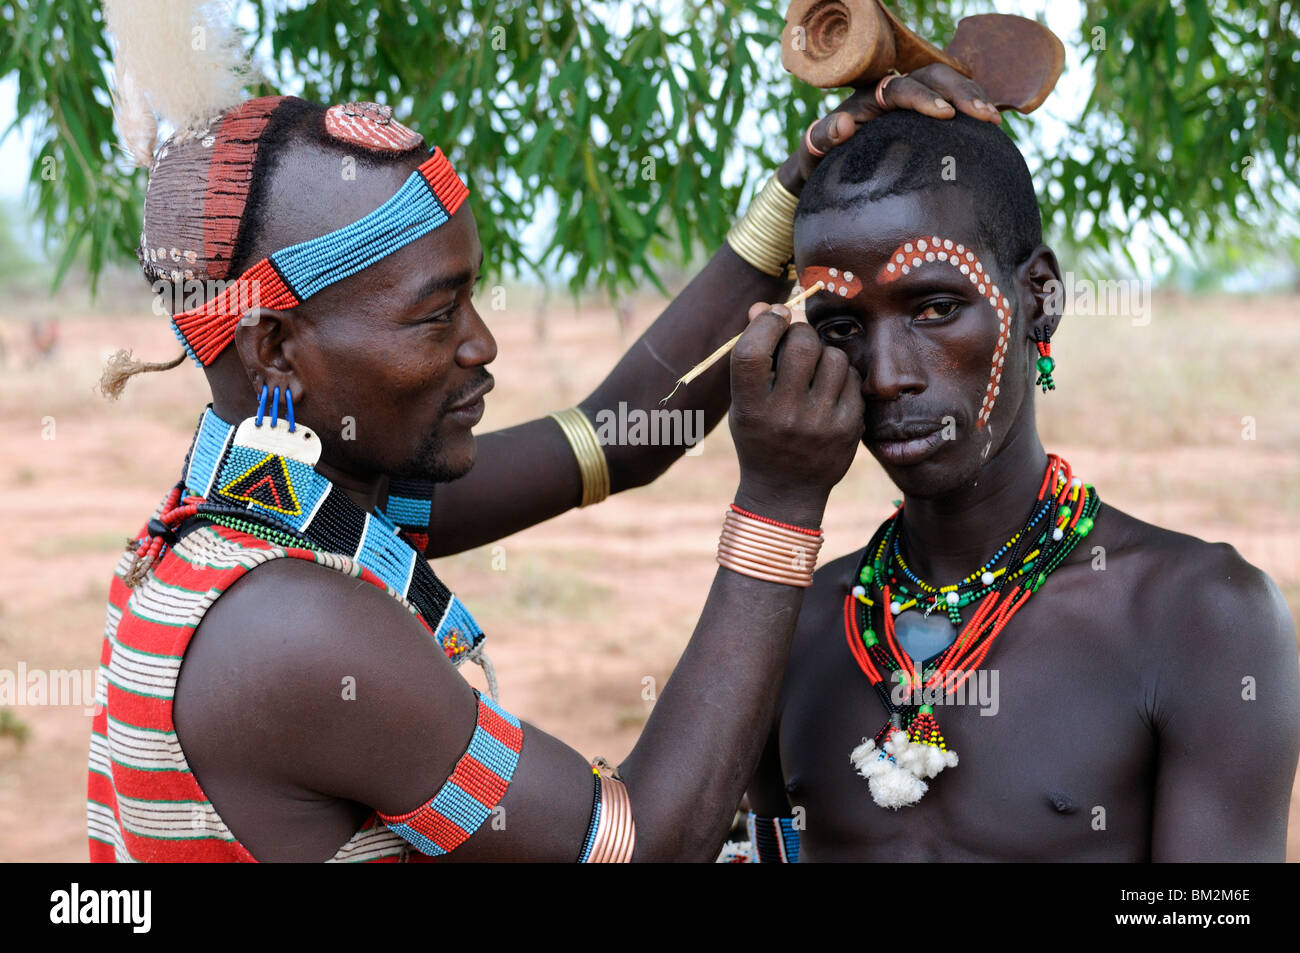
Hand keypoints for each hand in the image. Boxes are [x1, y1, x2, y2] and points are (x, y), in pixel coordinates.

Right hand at [729, 302, 864, 524]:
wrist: (785, 492)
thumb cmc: (760, 435)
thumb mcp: (744, 401)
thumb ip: (752, 354)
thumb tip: (765, 306)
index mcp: (750, 409)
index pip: (752, 351)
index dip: (766, 323)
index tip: (774, 317)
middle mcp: (784, 417)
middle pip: (800, 345)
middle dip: (800, 333)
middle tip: (796, 341)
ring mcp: (820, 424)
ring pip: (833, 355)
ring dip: (823, 353)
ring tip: (813, 369)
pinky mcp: (848, 427)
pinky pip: (852, 377)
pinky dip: (841, 375)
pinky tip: (829, 389)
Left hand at [783, 64, 1001, 188]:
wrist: (827, 164)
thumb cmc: (820, 158)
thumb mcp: (815, 151)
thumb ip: (823, 137)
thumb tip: (845, 123)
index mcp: (868, 97)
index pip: (901, 87)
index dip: (924, 98)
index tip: (945, 115)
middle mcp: (892, 91)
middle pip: (933, 76)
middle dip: (960, 91)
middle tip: (983, 114)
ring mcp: (911, 100)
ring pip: (948, 83)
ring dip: (973, 96)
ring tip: (994, 119)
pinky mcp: (923, 114)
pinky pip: (953, 101)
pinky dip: (972, 107)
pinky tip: (991, 124)